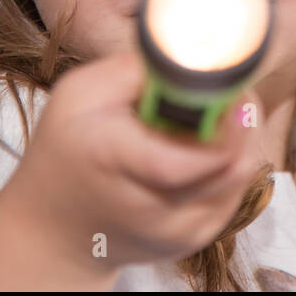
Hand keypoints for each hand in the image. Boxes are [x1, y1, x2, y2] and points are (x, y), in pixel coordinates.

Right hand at [11, 49, 267, 270]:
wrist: (54, 230)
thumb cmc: (66, 151)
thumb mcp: (80, 92)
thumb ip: (135, 71)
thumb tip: (192, 58)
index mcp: (115, 160)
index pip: (191, 156)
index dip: (226, 117)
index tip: (228, 85)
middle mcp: (152, 208)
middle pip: (231, 162)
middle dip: (238, 117)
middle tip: (223, 90)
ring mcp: (178, 232)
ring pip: (242, 174)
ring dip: (238, 138)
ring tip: (210, 116)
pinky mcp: (196, 238)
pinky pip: (236, 190)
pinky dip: (230, 161)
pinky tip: (202, 145)